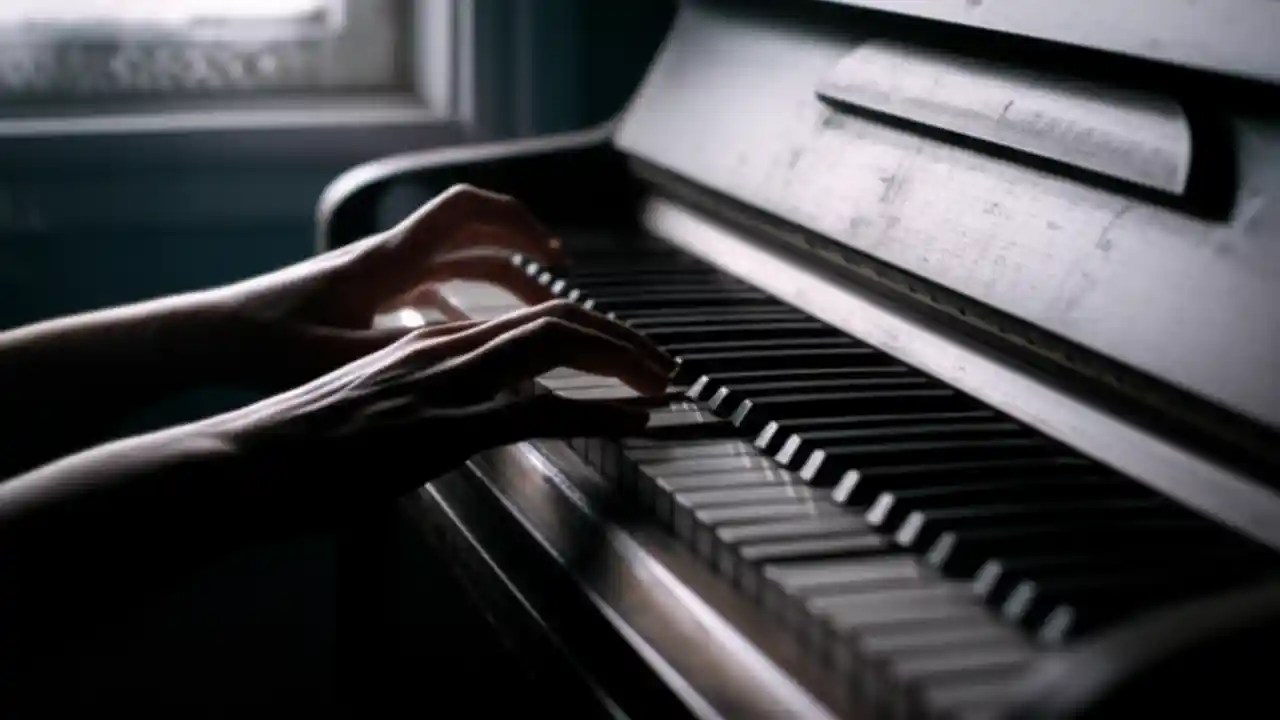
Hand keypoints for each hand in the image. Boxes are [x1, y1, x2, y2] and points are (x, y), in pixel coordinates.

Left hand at [207, 184, 565, 387]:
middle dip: (522, 250)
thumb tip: (485, 354)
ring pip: (454, 263)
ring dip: (498, 280)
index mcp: (389, 260)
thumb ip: (413, 354)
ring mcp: (379, 275)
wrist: (212, 337)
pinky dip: (463, 302)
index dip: (518, 221)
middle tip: (561, 278)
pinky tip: (473, 336)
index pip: (466, 210)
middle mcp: (389, 257)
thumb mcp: (343, 358)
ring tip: (535, 311)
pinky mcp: (367, 296)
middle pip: (472, 234)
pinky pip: (430, 288)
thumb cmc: (267, 346)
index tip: (554, 253)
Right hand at [213, 299, 674, 500]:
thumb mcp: (372, 408)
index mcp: (428, 343)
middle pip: (553, 316)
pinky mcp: (441, 427)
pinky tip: (634, 419)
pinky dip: (598, 411)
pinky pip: (538, 408)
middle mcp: (442, 348)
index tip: (621, 355)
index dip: (585, 331)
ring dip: (621, 358)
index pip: (524, 319)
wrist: (242, 460)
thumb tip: (464, 420)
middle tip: (663, 363)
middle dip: (619, 336)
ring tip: (664, 381)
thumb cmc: (297, 444)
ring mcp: (442, 382)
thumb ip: (423, 401)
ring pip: (554, 343)